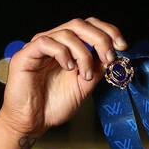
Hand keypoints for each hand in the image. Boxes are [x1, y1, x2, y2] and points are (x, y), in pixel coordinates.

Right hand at [0, 17, 127, 136]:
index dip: (108, 31)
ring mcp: (39, 47)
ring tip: (84, 75)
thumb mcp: (85, 85)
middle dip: (100, 39)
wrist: (32, 123)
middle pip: (80, 24)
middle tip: (109, 58)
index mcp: (68, 47)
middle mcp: (54, 43)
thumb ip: (97, 68)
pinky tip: (68, 68)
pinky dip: (62, 53)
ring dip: (83, 54)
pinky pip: (46, 42)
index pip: (89, 26)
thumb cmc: (54, 105)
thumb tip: (115, 54)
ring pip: (67, 33)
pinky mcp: (26, 54)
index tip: (122, 46)